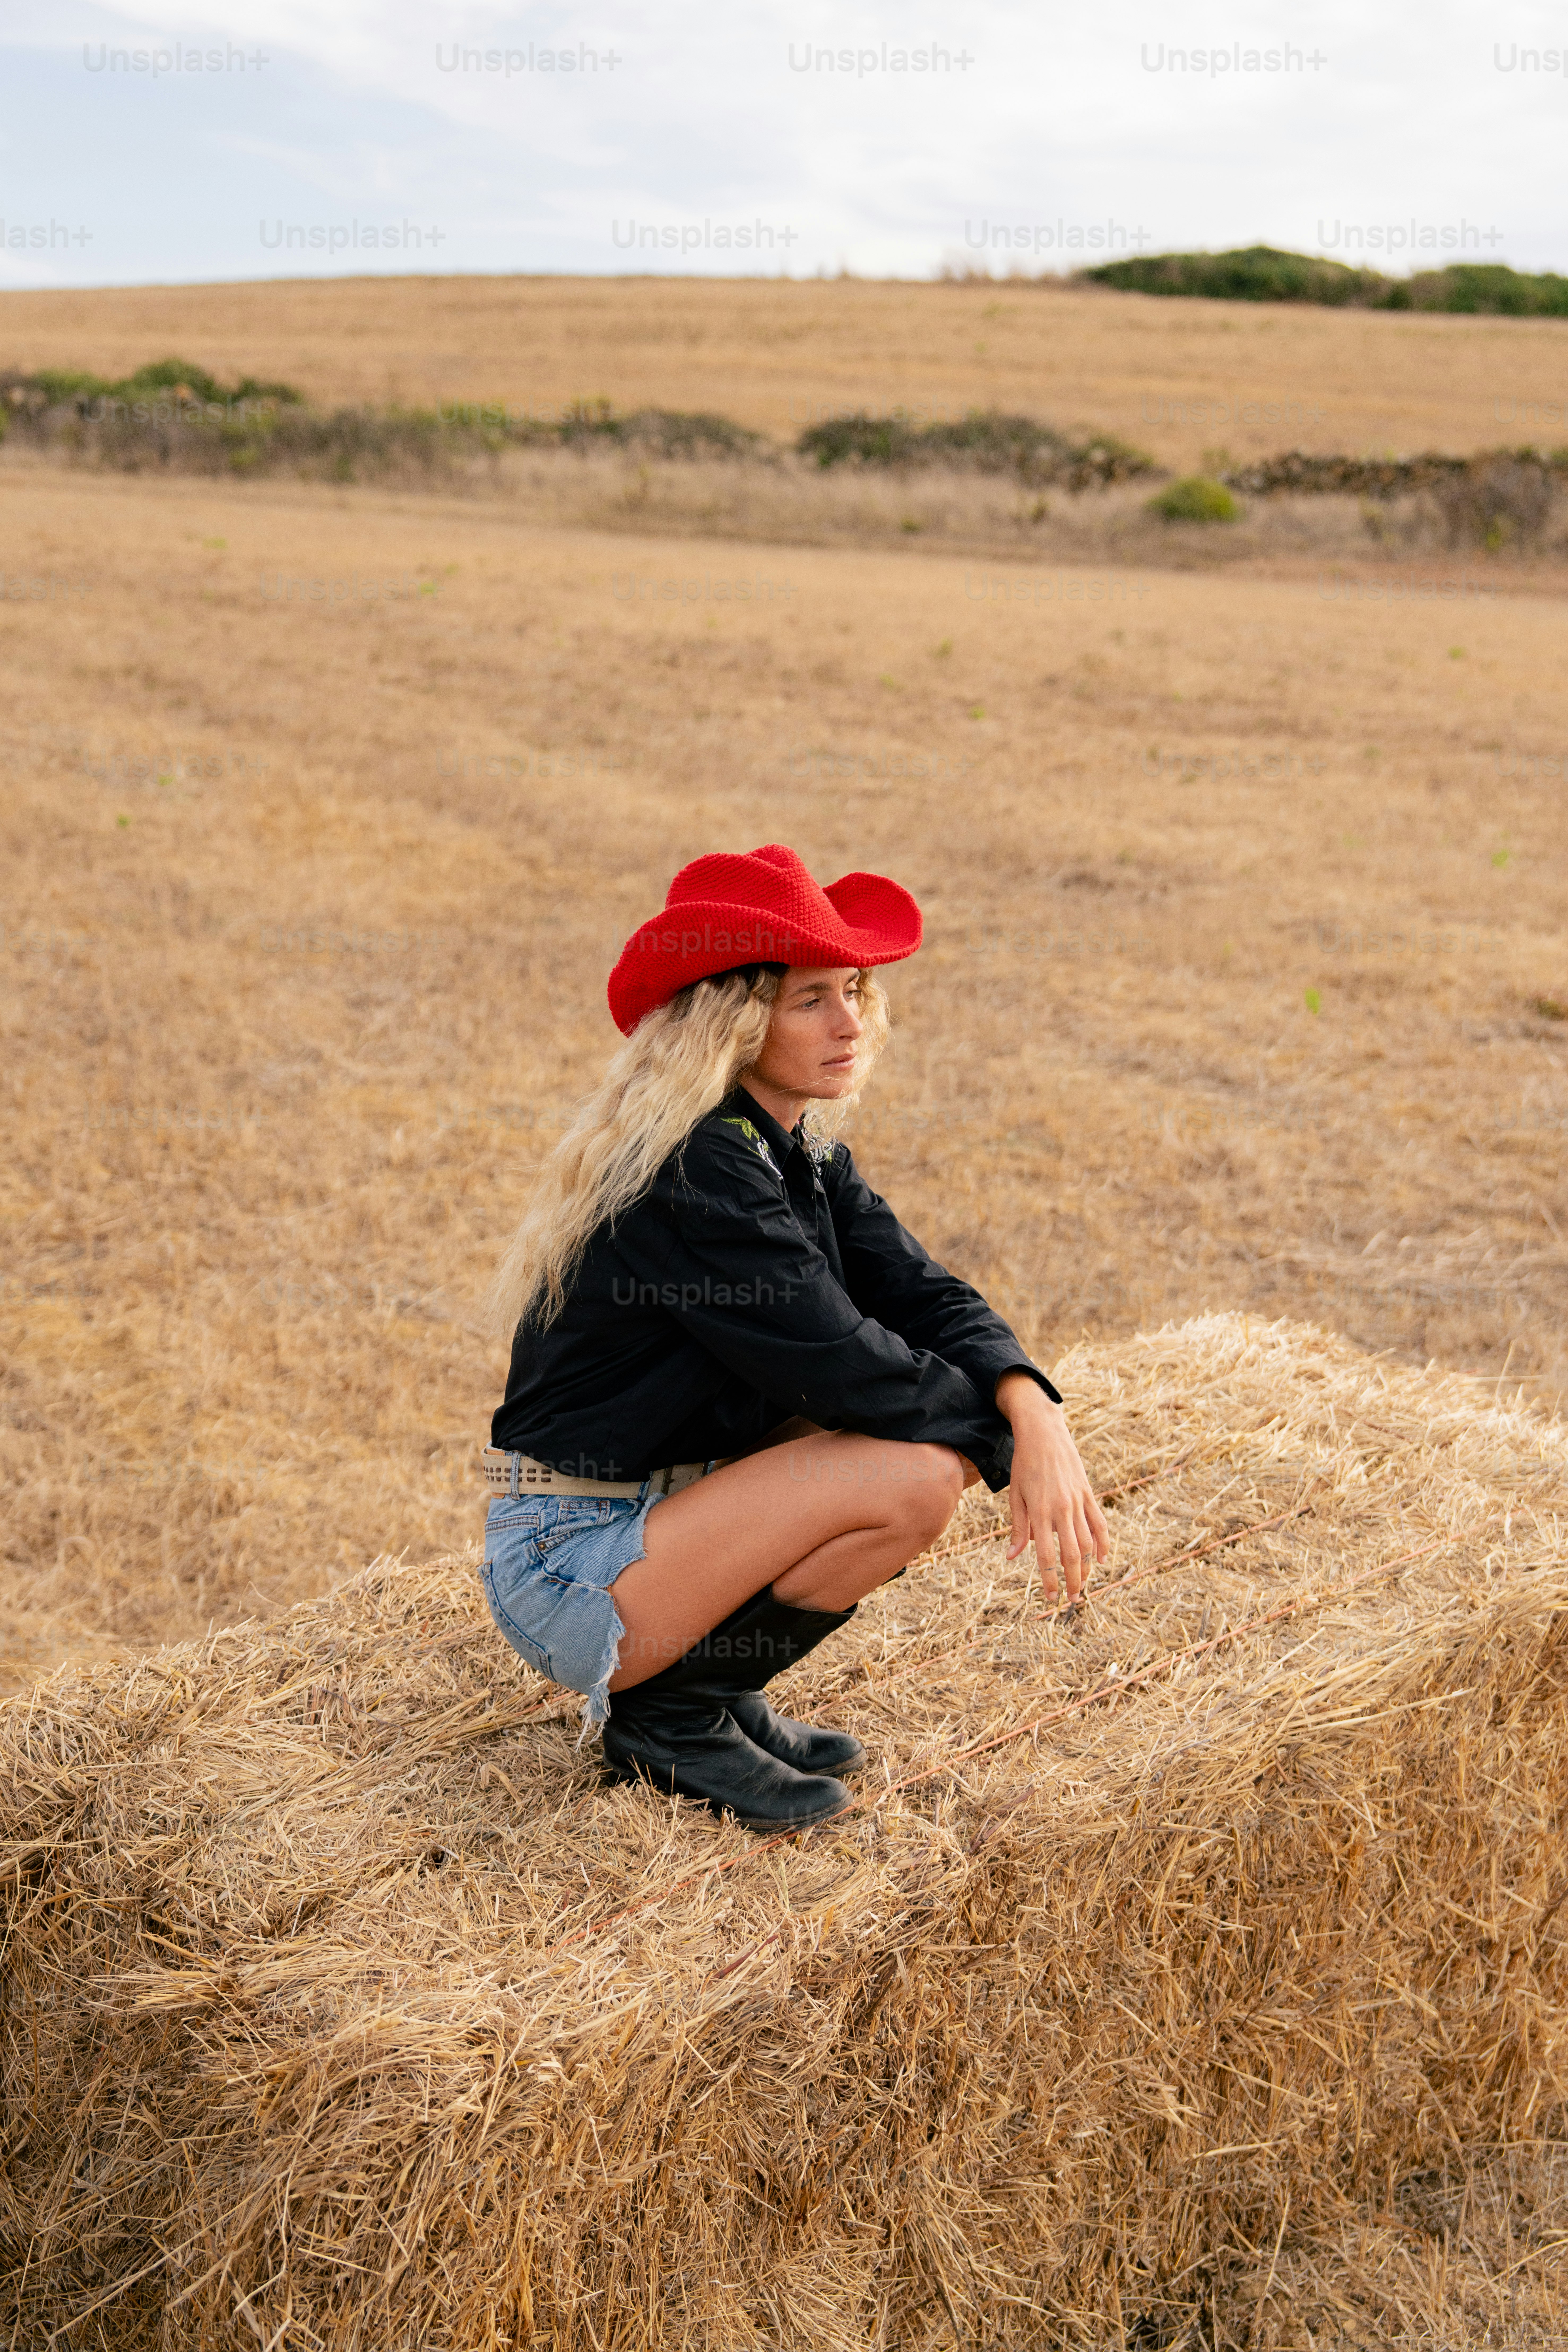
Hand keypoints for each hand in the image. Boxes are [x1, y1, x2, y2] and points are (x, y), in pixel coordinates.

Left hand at [995, 1372, 1109, 1604]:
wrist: (1043, 1433)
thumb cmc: (1024, 1465)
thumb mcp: (1016, 1495)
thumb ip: (1018, 1528)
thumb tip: (1014, 1557)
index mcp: (1040, 1511)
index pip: (1047, 1555)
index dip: (1049, 1579)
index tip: (1049, 1598)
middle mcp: (1062, 1508)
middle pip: (1072, 1554)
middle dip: (1072, 1581)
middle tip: (1071, 1600)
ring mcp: (1078, 1501)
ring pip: (1088, 1543)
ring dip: (1086, 1567)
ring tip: (1082, 1585)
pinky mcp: (1088, 1494)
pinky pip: (1099, 1524)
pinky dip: (1103, 1543)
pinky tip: (1100, 1560)